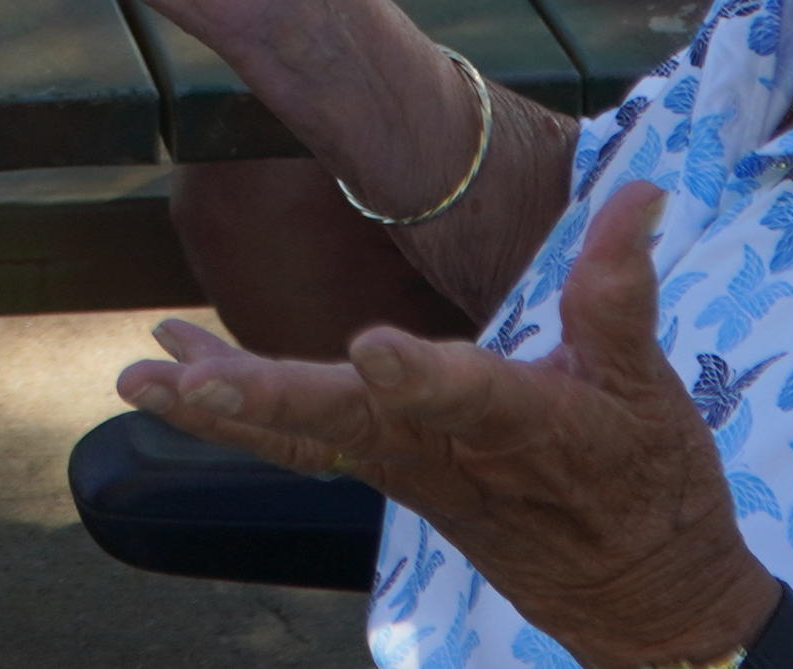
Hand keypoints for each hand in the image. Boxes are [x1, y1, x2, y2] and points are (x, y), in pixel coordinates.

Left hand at [123, 186, 778, 668]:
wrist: (642, 602)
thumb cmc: (648, 484)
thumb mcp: (650, 389)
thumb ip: (620, 291)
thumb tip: (642, 190)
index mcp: (521, 425)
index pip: (467, 396)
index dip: (423, 376)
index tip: (375, 349)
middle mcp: (446, 453)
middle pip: (346, 426)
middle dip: (263, 401)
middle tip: (181, 381)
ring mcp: (405, 468)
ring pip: (302, 440)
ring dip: (219, 408)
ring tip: (143, 373)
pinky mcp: (386, 471)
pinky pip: (298, 444)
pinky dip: (235, 406)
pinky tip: (177, 368)